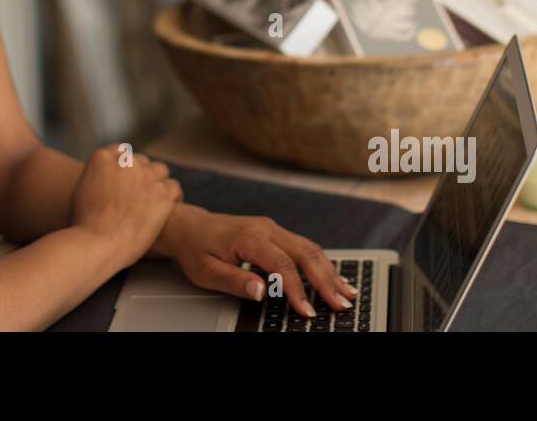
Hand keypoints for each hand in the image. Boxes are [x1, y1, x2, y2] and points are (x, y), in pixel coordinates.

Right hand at [71, 144, 182, 268]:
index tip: (125, 179)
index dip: (124, 166)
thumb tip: (106, 178)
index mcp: (103, 157)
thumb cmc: (85, 225)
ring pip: (160, 170)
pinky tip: (168, 207)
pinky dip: (173, 196)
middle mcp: (126, 162)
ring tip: (154, 201)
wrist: (98, 244)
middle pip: (141, 161)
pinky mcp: (163, 194)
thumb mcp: (82, 190)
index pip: (120, 151)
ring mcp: (146, 176)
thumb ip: (96, 176)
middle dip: (140, 176)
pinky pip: (174, 187)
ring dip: (157, 182)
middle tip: (138, 196)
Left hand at [153, 206, 358, 318]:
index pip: (281, 264)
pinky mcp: (275, 233)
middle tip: (342, 303)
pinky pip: (303, 246)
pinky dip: (321, 263)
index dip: (297, 289)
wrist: (189, 226)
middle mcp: (266, 228)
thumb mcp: (206, 271)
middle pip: (305, 252)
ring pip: (309, 248)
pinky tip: (333, 278)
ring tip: (347, 293)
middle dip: (326, 279)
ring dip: (329, 271)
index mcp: (249, 236)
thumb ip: (234, 281)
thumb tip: (261, 291)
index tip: (306, 311)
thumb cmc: (196, 248)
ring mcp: (273, 228)